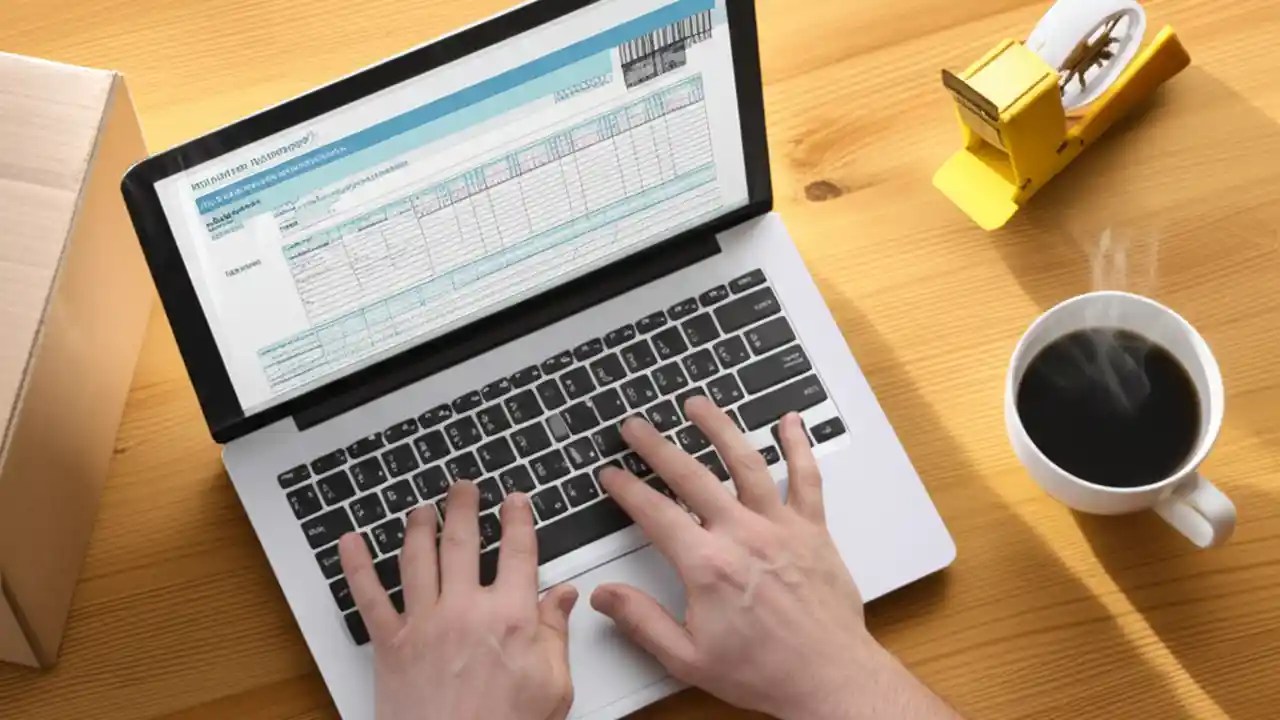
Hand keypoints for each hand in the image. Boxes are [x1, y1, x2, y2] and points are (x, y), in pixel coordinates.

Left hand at [338, 482, 578, 719]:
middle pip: (463, 541)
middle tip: (462, 487)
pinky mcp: (390, 645)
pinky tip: (350, 541)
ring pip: (417, 556)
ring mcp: (424, 624)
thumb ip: (557, 635)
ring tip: (421, 507)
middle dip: (463, 506)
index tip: (514, 501)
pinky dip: (355, 566)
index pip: (519, 551)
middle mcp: (466, 610)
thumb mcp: (553, 687)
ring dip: (418, 524)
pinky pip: (367, 597)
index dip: (518, 519)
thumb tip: (565, 597)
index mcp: (512, 617)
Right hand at [593, 398, 958, 719]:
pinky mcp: (812, 531)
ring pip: (745, 462)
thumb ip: (641, 622)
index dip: (627, 489)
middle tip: (636, 427)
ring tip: (697, 404)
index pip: (656, 513)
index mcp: (707, 566)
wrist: (827, 678)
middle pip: (692, 475)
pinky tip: (790, 422)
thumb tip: (603, 596)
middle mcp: (742, 536)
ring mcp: (780, 528)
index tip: (611, 475)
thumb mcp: (687, 658)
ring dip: (718, 428)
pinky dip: (798, 446)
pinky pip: (806, 478)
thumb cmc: (764, 671)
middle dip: (657, 447)